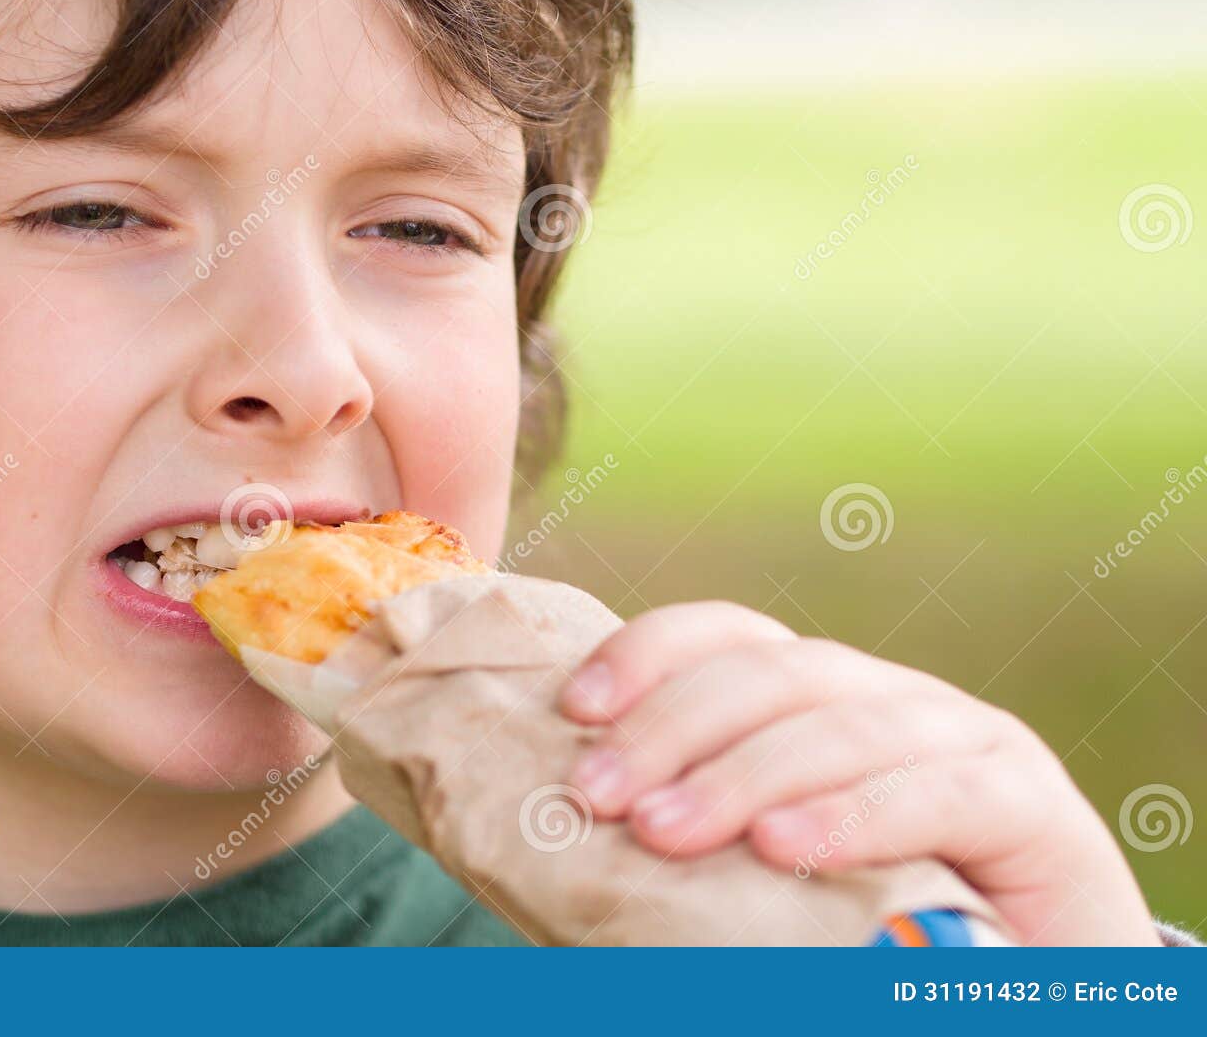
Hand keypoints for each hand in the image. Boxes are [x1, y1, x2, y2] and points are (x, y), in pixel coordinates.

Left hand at [560, 600, 1160, 945]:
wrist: (1047, 983)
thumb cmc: (881, 931)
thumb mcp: (776, 873)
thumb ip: (703, 840)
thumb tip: (579, 834)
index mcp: (826, 700)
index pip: (731, 638)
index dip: (650, 655)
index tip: (574, 709)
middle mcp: (893, 698)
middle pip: (772, 674)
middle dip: (671, 726)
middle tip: (597, 794)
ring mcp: (968, 740)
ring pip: (840, 725)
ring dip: (741, 776)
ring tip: (662, 829)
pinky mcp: (1031, 807)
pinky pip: (936, 795)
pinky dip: (852, 816)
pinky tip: (784, 846)